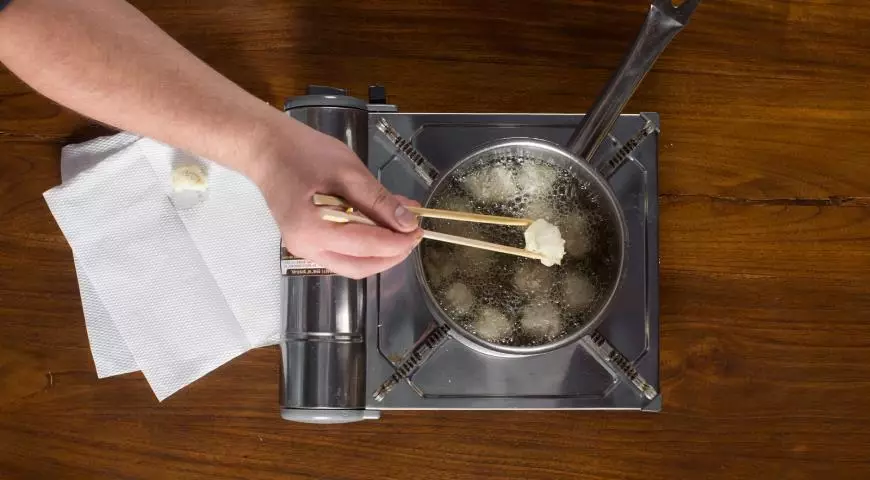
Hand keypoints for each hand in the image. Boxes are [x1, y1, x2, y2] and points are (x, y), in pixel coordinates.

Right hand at [253, 120, 422, 278]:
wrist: (266, 148)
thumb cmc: (304, 154)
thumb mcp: (348, 171)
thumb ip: (379, 200)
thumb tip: (407, 224)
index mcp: (314, 230)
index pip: (367, 247)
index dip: (398, 242)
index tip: (419, 230)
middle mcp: (307, 248)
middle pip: (361, 266)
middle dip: (392, 254)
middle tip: (413, 233)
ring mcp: (304, 249)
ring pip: (352, 265)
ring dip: (380, 252)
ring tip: (400, 229)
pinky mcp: (307, 243)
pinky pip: (342, 254)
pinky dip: (365, 245)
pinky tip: (379, 225)